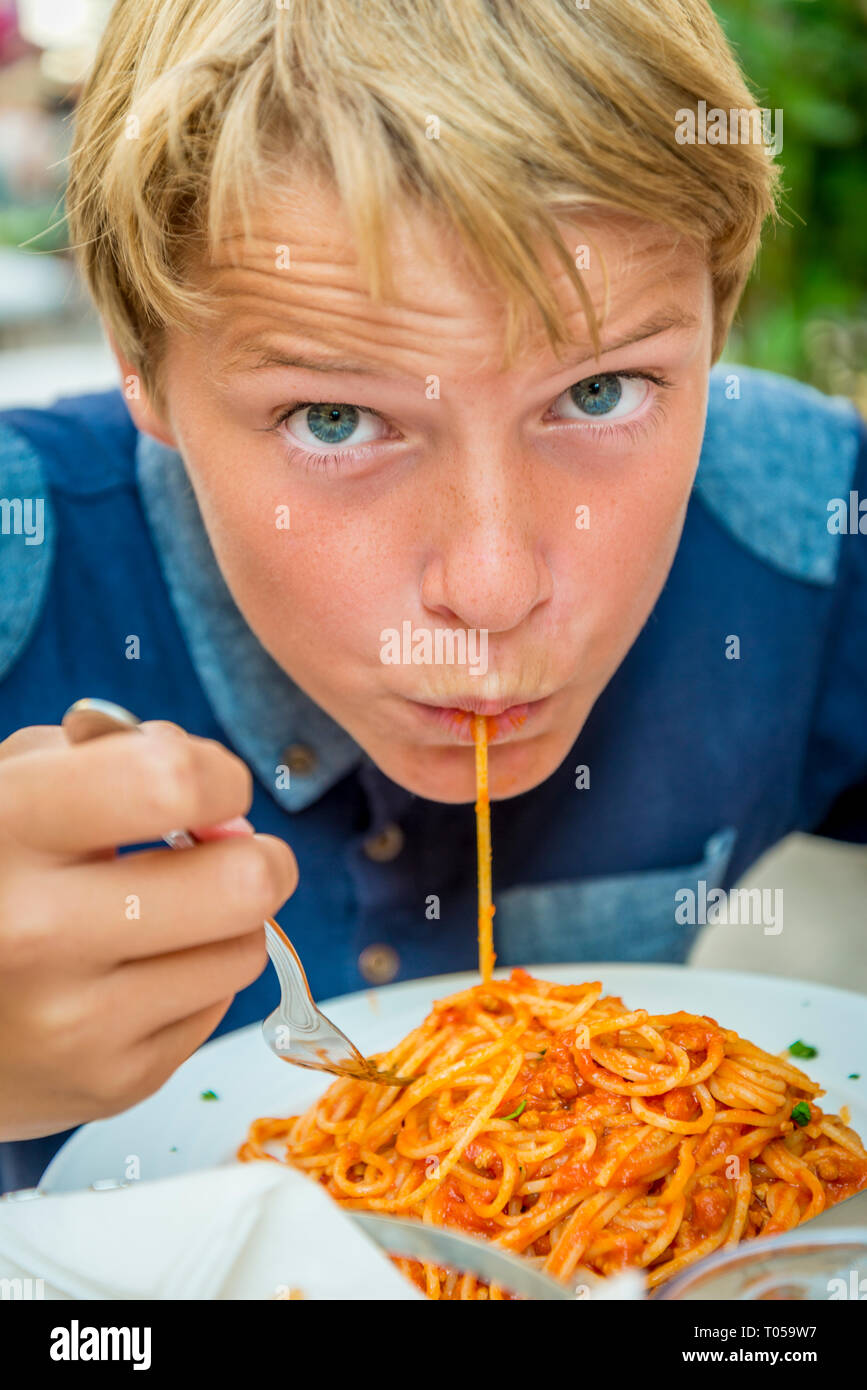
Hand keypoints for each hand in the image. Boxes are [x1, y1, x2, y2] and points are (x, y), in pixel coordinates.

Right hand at [0, 721, 296, 1140]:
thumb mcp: (15, 787)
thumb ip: (111, 757)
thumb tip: (220, 799)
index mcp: (9, 830)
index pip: (171, 782)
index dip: (217, 776)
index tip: (208, 786)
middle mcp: (35, 931)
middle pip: (243, 883)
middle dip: (257, 857)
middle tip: (228, 855)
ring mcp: (75, 1020)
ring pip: (244, 950)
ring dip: (225, 924)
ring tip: (167, 917)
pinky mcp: (111, 1082)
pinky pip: (216, 1009)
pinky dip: (193, 982)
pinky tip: (136, 974)